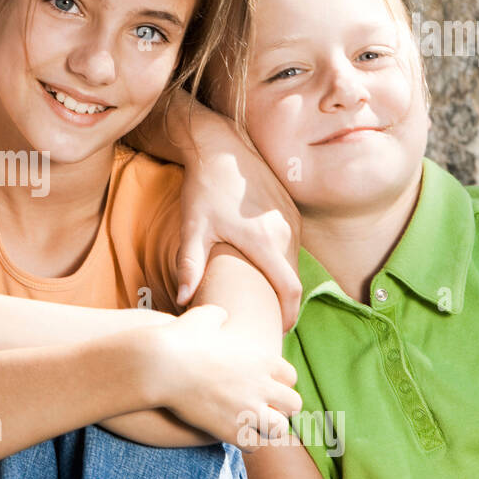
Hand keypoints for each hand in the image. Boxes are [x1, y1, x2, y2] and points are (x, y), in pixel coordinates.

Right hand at [140, 304, 301, 446]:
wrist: (160, 366)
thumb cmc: (178, 339)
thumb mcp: (203, 317)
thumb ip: (219, 316)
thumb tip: (220, 317)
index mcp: (261, 358)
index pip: (290, 377)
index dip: (277, 383)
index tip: (261, 385)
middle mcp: (261, 384)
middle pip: (293, 404)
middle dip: (279, 407)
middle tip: (259, 407)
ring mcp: (248, 409)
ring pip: (280, 429)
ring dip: (267, 428)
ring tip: (250, 424)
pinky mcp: (231, 429)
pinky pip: (253, 444)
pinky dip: (245, 441)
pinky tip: (231, 432)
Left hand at [175, 121, 301, 328]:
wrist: (220, 147)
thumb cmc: (205, 188)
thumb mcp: (193, 228)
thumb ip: (189, 265)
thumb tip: (184, 299)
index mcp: (266, 241)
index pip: (290, 289)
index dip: (287, 315)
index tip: (277, 331)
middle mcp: (285, 231)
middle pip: (293, 279)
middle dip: (284, 303)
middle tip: (265, 321)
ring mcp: (291, 218)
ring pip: (294, 261)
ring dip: (284, 281)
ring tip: (264, 298)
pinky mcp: (289, 209)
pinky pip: (292, 245)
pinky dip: (283, 262)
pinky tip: (264, 269)